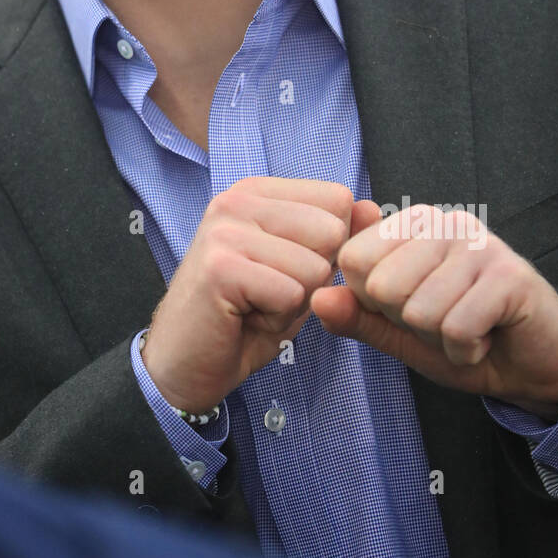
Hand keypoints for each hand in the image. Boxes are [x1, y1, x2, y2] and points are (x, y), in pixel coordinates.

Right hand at [141, 177, 353, 412]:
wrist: (183, 365)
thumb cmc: (243, 318)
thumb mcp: (299, 271)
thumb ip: (336, 238)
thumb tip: (374, 209)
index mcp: (256, 192)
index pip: (338, 199)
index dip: (331, 247)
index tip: (286, 269)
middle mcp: (236, 200)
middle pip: (332, 232)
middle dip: (316, 277)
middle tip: (269, 293)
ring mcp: (224, 230)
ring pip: (315, 268)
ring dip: (295, 303)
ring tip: (255, 306)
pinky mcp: (220, 268)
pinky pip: (291, 295)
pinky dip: (277, 320)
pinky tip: (244, 319)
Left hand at [312, 201, 557, 419]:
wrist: (530, 365)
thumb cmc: (463, 340)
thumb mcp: (399, 334)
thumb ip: (358, 317)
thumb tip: (316, 299)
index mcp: (410, 226)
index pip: (352, 260)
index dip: (374, 303)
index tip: (409, 308)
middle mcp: (443, 223)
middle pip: (382, 287)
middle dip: (409, 323)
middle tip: (443, 320)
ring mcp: (478, 244)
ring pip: (419, 310)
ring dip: (441, 339)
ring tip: (466, 327)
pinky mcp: (508, 274)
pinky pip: (456, 327)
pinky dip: (466, 349)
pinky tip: (486, 337)